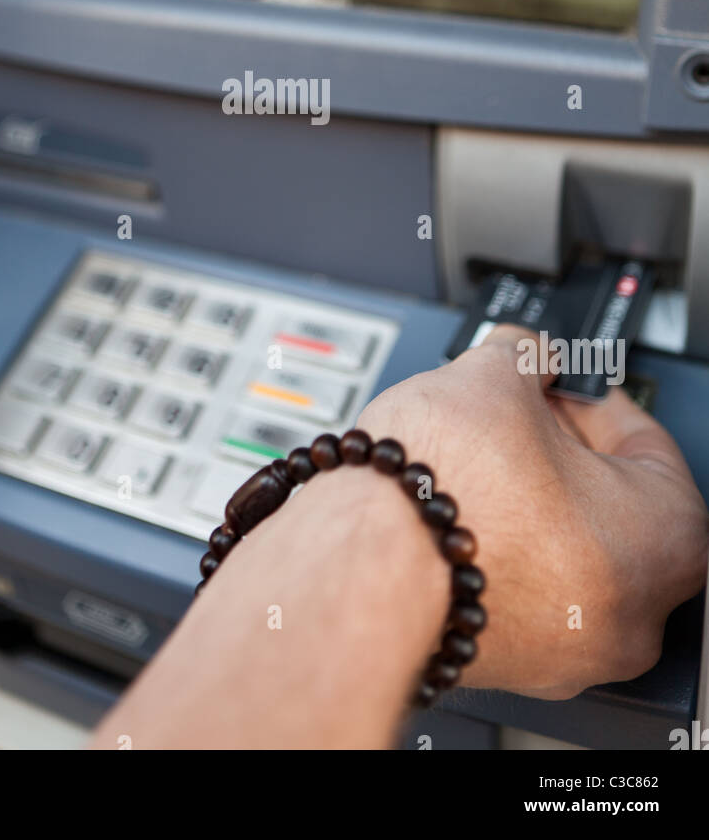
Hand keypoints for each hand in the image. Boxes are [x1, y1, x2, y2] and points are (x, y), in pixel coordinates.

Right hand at [358, 325, 708, 699]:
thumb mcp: (495, 375)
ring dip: (522, 502)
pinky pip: (515, 593)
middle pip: (605, 508)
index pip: (648, 447)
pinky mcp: (504, 666)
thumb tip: (526, 356)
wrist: (358, 558)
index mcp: (664, 540)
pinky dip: (492, 550)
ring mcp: (566, 653)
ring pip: (560, 554)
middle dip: (555, 452)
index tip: (557, 384)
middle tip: (512, 415)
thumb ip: (527, 357)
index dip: (591, 400)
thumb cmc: (441, 487)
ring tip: (471, 457)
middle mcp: (630, 616)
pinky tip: (453, 507)